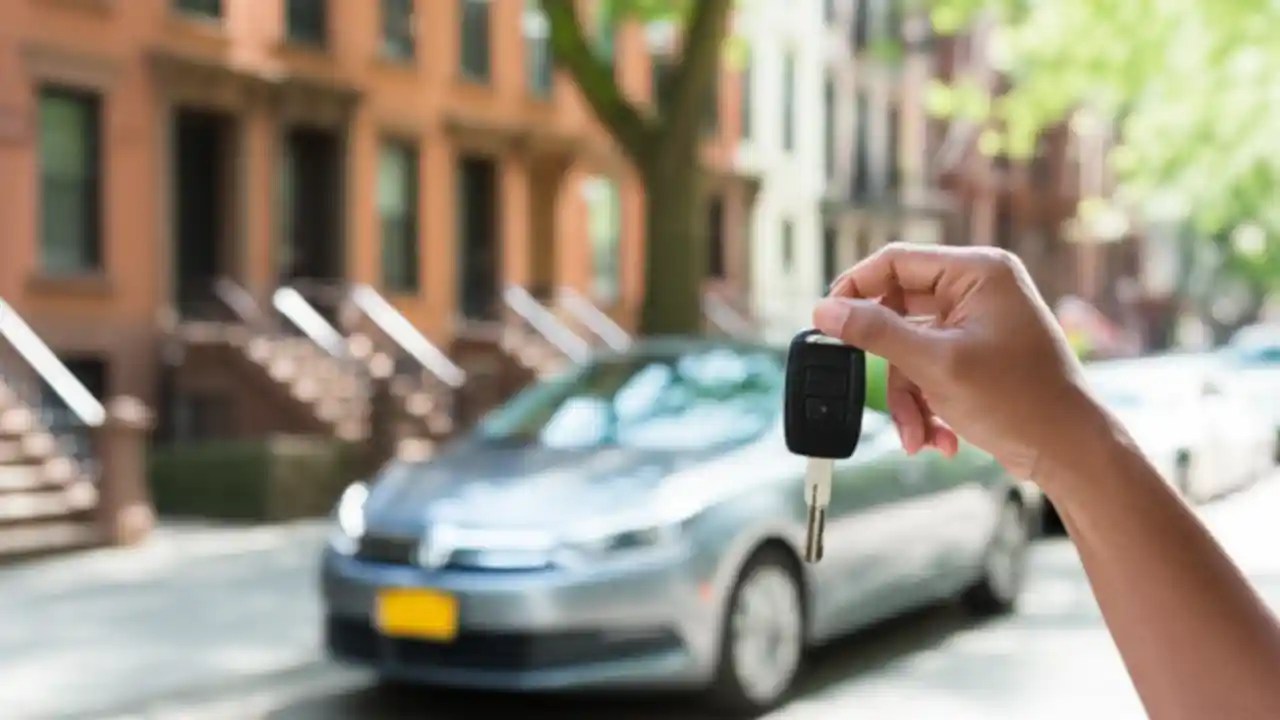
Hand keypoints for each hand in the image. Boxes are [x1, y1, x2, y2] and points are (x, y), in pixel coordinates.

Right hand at [816, 244, 1095, 480]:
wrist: (1070, 452)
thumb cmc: (1019, 402)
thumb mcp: (935, 365)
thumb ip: (875, 333)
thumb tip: (825, 310)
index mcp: (978, 271)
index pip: (896, 262)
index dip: (855, 290)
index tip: (826, 322)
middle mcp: (979, 288)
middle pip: (899, 310)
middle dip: (888, 366)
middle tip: (866, 387)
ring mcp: (978, 322)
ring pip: (910, 348)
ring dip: (908, 396)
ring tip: (918, 436)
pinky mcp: (977, 353)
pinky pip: (930, 367)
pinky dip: (926, 403)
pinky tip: (936, 436)